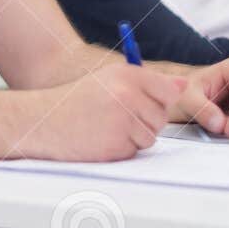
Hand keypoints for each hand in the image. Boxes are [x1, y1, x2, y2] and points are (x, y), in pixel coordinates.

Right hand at [20, 63, 184, 161]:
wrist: (44, 121)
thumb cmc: (78, 100)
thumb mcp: (111, 80)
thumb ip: (149, 82)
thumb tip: (184, 85)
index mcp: (127, 75)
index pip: (169, 91)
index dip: (160, 100)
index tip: (144, 102)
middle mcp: (128, 96)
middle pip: (162, 117)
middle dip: (145, 120)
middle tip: (117, 115)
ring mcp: (122, 122)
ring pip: (151, 137)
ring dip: (134, 137)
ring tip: (107, 127)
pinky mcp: (117, 146)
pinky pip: (135, 151)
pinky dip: (122, 149)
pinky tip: (101, 138)